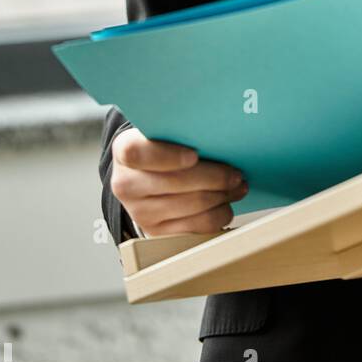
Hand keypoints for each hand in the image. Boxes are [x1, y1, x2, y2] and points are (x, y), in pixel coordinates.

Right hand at [111, 127, 247, 235]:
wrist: (142, 175)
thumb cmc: (160, 148)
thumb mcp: (161, 132)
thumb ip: (180, 130)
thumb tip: (218, 132)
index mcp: (125, 151)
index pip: (137, 153)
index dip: (169, 156)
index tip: (194, 155)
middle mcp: (126, 184)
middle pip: (175, 183)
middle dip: (214, 177)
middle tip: (236, 173)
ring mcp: (140, 212)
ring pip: (191, 205)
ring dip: (222, 195)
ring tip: (236, 185)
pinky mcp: (156, 232)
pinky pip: (195, 227)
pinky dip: (217, 214)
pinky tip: (226, 203)